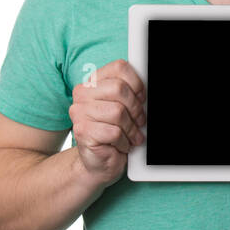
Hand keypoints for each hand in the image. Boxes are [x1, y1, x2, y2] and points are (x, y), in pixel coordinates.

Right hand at [68, 58, 145, 186]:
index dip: (137, 83)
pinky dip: (123, 142)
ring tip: (131, 136)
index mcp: (93, 82)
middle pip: (119, 88)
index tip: (142, 98)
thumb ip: (132, 93)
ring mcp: (79, 112)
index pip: (119, 68)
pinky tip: (120, 145)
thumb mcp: (125, 108)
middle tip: (139, 121)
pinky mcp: (82, 131)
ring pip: (118, 112)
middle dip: (136, 108)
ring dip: (131, 128)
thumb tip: (149, 87)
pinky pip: (114, 132)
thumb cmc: (113, 132)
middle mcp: (82, 94)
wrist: (99, 162)